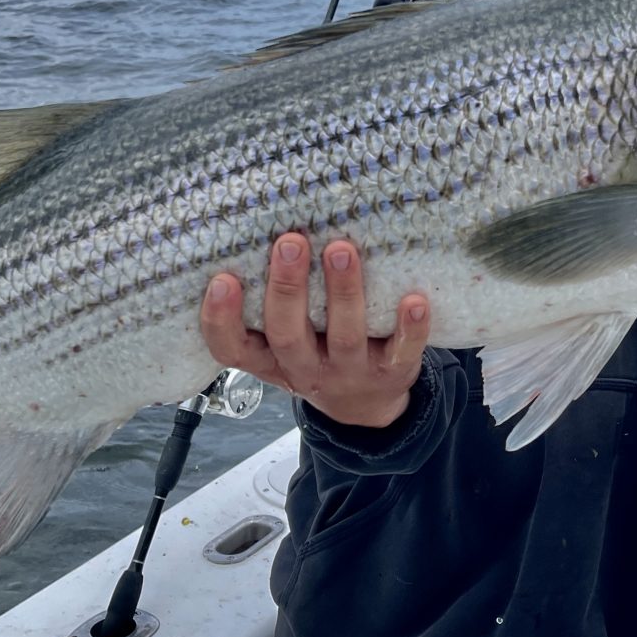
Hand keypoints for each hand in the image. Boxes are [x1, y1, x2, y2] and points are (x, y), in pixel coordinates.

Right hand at [199, 233, 431, 428]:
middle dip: (287, 289)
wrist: (365, 406)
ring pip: (345, 337)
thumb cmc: (315, 353)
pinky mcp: (392, 372)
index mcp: (270, 360)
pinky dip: (409, 328)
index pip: (233, 349)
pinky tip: (414, 300)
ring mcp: (350, 373)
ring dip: (343, 292)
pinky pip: (402, 351)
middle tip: (290, 242)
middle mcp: (306, 370)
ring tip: (341, 249)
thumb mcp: (281, 343)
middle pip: (288, 336)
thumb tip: (258, 230)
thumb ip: (268, 304)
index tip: (222, 280)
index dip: (222, 319)